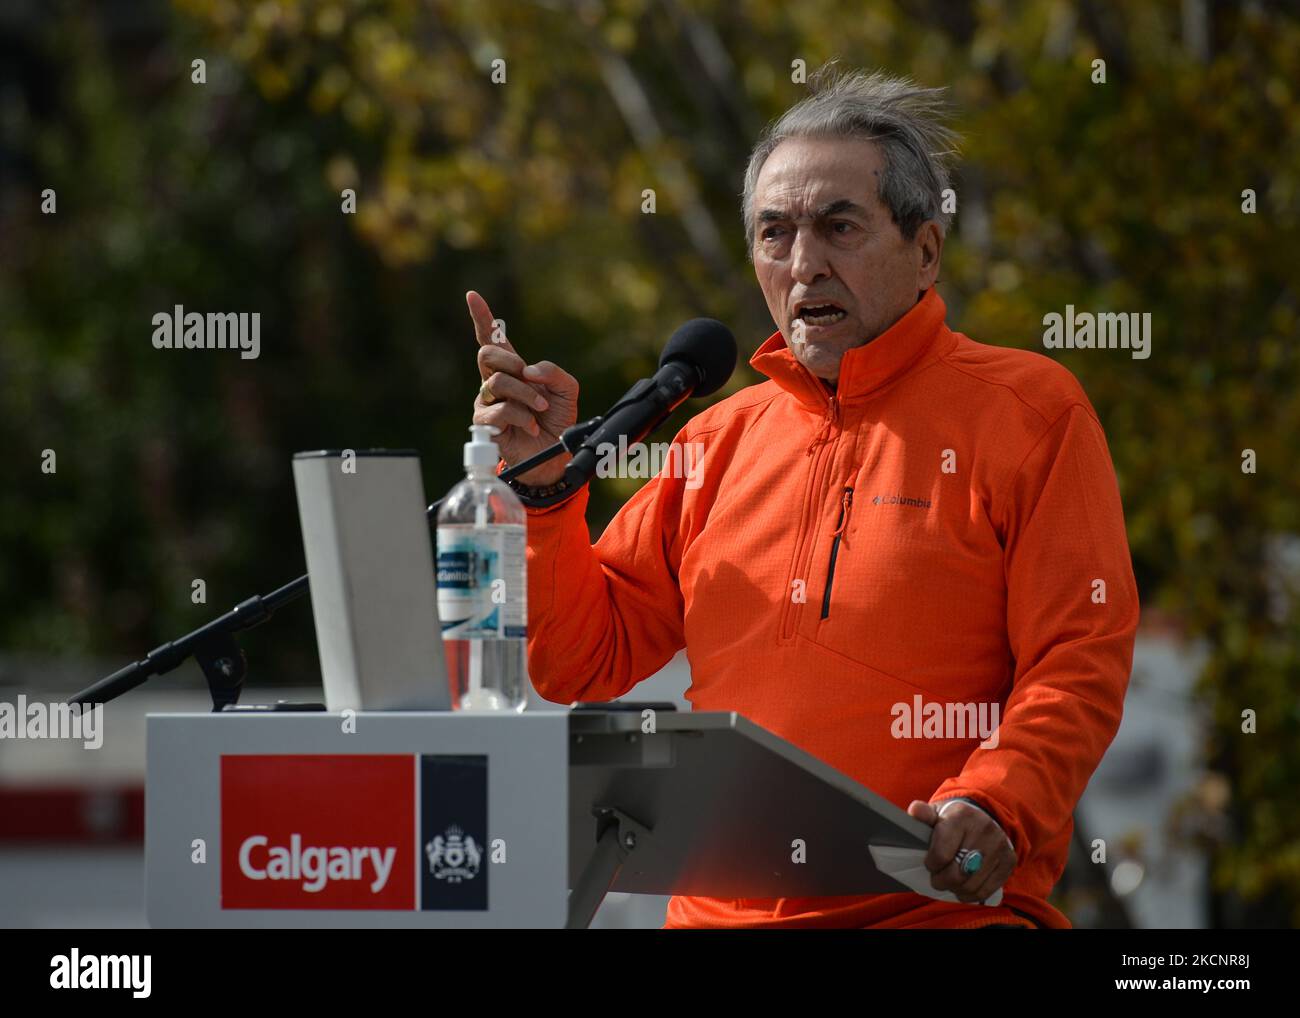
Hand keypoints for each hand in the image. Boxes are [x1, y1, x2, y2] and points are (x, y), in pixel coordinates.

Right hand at [467, 290, 578, 486]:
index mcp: (514, 369)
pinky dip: (520, 416)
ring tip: (540, 409)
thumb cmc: (558, 420)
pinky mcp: (485, 424)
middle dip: (510, 361)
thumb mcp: (567, 390)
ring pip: (497, 382)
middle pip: (486, 354)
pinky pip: (497, 410)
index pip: (493, 340)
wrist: (555, 455)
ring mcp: (488, 402)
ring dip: (525, 395)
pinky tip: (531, 426)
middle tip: (529, 377)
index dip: (482, 318)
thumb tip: (529, 370)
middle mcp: (496, 383)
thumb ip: (552, 372)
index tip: (472, 296)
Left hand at [907, 799, 1016, 903]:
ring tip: (950, 881)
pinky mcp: (1009, 861)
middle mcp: (983, 829)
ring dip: (955, 889)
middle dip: (941, 881)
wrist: (983, 816)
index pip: (942, 853)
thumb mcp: (936, 813)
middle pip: (956, 873)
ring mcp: (999, 846)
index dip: (931, 864)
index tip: (930, 864)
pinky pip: (985, 890)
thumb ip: (923, 815)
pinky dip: (970, 894)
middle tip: (937, 878)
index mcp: (961, 816)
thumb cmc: (953, 820)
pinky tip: (963, 887)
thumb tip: (915, 811)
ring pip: (970, 885)